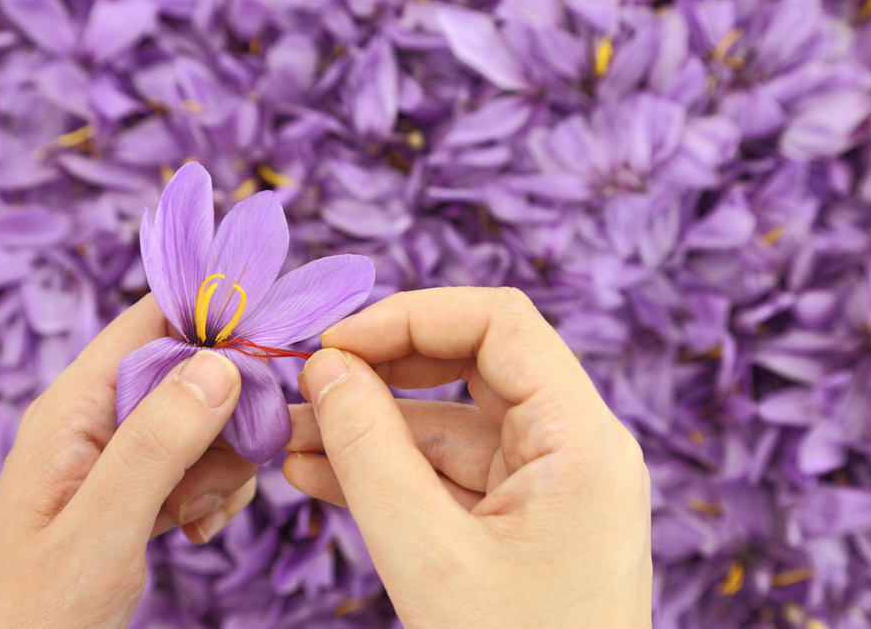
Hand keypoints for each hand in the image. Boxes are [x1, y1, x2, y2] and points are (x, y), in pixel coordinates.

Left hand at [0, 296, 257, 627]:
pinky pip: (202, 466)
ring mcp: (119, 457)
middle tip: (217, 474)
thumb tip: (218, 365)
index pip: (151, 321)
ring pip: (208, 423)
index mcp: (73, 409)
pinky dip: (216, 493)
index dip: (215, 321)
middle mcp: (97, 420)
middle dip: (228, 416)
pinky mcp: (139, 490)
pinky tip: (198, 529)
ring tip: (195, 514)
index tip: (269, 350)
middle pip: (194, 372)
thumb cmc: (38, 612)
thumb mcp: (100, 529)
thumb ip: (155, 446)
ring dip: (223, 466)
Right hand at [282, 287, 651, 627]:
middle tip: (301, 384)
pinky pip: (451, 478)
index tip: (332, 344)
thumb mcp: (426, 554)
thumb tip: (323, 369)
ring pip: (452, 428)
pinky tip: (318, 474)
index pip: (499, 323)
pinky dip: (390, 474)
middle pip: (473, 367)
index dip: (410, 316)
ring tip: (287, 439)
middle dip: (381, 371)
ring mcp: (551, 489)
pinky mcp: (523, 526)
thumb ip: (368, 451)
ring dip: (371, 429)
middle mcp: (577, 450)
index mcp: (583, 440)